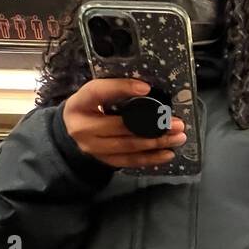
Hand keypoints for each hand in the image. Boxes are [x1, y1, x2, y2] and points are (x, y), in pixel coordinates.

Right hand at [61, 78, 186, 168]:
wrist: (70, 133)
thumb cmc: (89, 109)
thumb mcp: (93, 96)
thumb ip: (112, 92)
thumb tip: (148, 89)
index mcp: (80, 104)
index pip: (98, 92)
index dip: (121, 89)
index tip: (146, 88)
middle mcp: (83, 127)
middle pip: (121, 126)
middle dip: (153, 124)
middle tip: (176, 122)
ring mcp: (93, 148)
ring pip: (129, 146)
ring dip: (157, 142)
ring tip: (178, 137)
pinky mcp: (103, 161)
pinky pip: (130, 161)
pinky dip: (151, 158)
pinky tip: (168, 153)